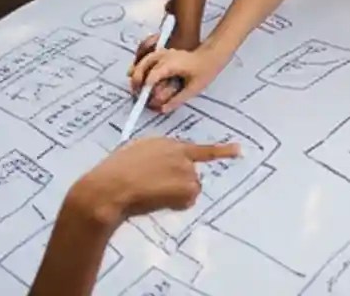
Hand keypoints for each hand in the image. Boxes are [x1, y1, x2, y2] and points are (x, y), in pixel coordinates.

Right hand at [67, 137, 240, 224]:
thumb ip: (154, 157)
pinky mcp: (187, 185)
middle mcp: (180, 153)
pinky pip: (186, 202)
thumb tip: (160, 170)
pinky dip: (174, 205)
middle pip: (191, 176)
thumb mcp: (134, 154)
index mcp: (165, 143)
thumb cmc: (113, 174)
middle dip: (178, 185)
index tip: (239, 150)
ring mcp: (186, 169)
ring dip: (175, 196)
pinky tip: (156, 199)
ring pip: (189, 190)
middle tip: (153, 189)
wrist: (110, 187)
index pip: (199, 149)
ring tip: (150, 193)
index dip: (221, 151)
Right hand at [133, 28, 198, 106]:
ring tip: (135, 85)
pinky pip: (149, 57)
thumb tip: (163, 109)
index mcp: (172, 64)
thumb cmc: (205, 70)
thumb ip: (177, 100)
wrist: (211, 56)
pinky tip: (141, 75)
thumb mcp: (193, 88)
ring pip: (144, 59)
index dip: (145, 87)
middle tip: (135, 93)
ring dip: (137, 71)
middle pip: (144, 64)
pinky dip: (142, 65)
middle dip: (137, 78)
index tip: (142, 97)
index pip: (152, 75)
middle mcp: (166, 56)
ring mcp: (165, 53)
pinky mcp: (165, 53)